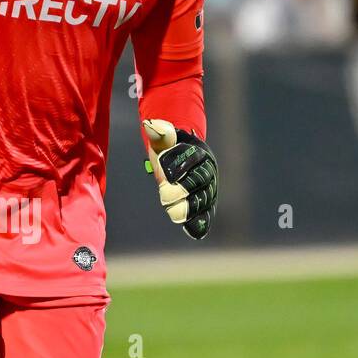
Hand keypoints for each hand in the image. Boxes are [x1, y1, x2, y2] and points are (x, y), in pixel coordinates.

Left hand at [143, 118, 217, 240]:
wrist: (182, 158)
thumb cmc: (170, 148)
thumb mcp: (163, 140)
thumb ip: (159, 134)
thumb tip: (149, 125)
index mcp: (199, 154)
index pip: (191, 164)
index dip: (177, 173)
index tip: (164, 181)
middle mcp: (207, 172)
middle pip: (198, 184)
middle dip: (182, 193)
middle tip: (166, 199)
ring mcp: (209, 188)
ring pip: (203, 200)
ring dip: (191, 209)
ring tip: (176, 213)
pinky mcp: (206, 203)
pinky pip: (206, 214)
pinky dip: (200, 223)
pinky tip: (195, 232)